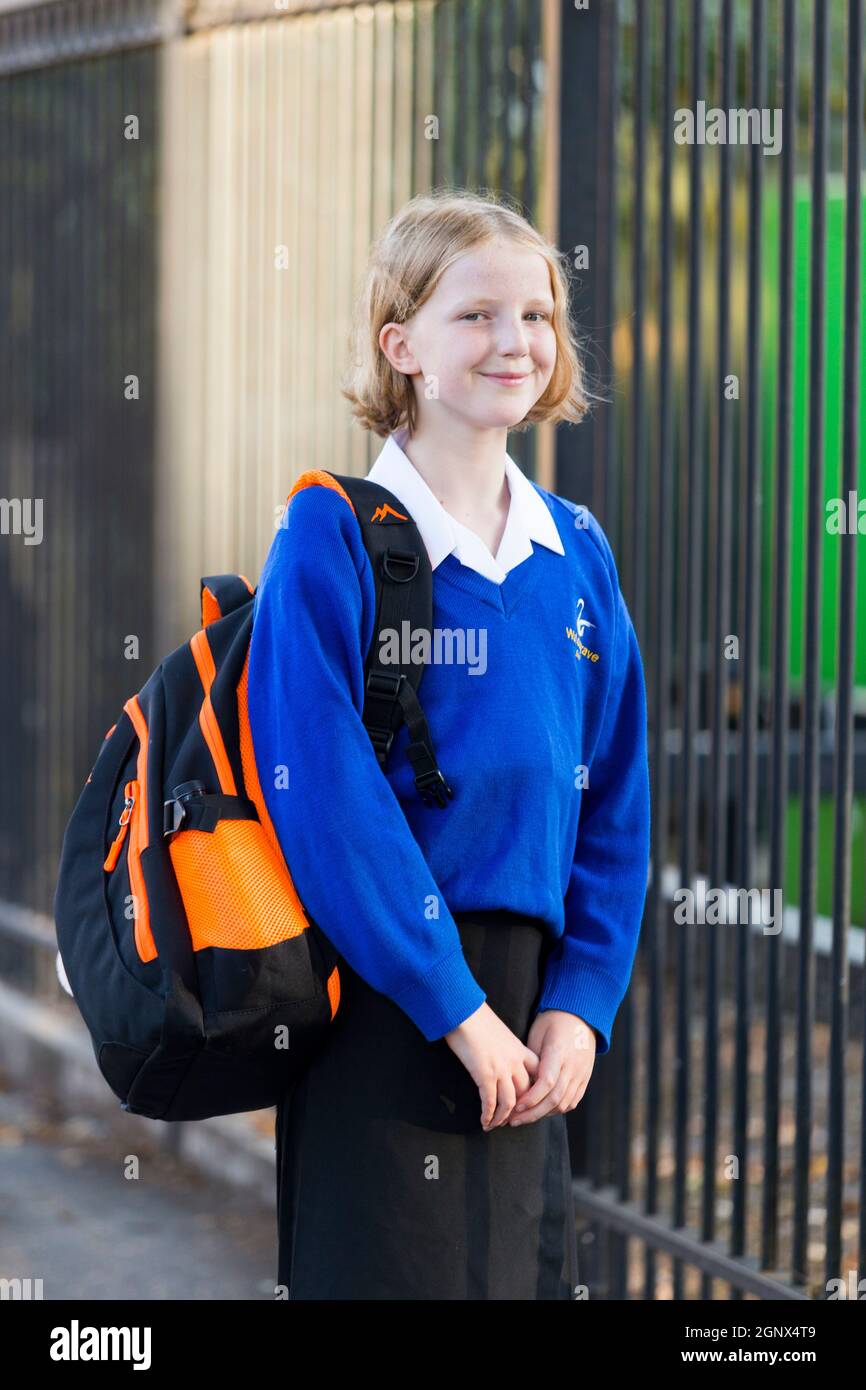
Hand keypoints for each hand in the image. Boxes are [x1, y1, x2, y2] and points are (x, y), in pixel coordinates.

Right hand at [444, 1002, 540, 1130]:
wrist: (463, 1011)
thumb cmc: (476, 1018)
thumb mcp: (499, 1032)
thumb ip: (505, 1047)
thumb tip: (501, 1058)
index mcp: (520, 1050)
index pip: (539, 1075)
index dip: (535, 1092)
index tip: (528, 1102)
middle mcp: (514, 1061)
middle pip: (526, 1093)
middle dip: (519, 1110)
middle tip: (510, 1120)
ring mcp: (501, 1069)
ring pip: (509, 1103)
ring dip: (502, 1118)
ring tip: (494, 1125)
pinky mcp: (484, 1074)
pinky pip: (490, 1102)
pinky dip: (488, 1115)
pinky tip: (484, 1121)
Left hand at [506, 1010, 595, 1125]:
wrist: (580, 1015)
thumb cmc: (553, 1021)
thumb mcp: (537, 1033)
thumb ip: (532, 1060)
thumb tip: (522, 1084)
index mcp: (559, 1052)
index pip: (546, 1082)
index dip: (531, 1098)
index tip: (516, 1106)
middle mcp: (573, 1065)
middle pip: (554, 1098)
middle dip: (533, 1113)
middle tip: (514, 1120)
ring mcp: (582, 1073)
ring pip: (564, 1103)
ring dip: (544, 1114)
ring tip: (525, 1118)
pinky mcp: (585, 1078)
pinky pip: (573, 1101)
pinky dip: (558, 1109)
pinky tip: (543, 1111)